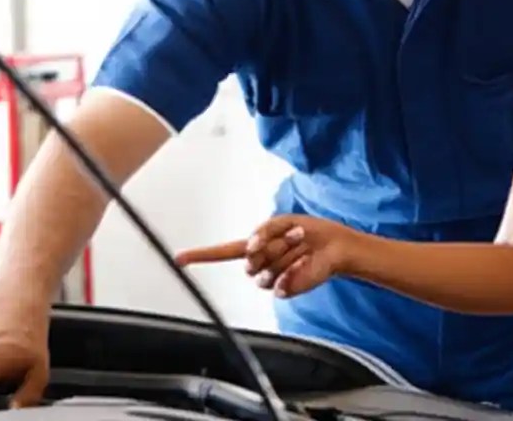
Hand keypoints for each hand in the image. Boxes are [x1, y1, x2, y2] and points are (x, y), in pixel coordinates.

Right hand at [176, 214, 359, 297]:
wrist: (334, 248)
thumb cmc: (311, 233)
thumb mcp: (283, 222)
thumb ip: (261, 232)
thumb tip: (248, 248)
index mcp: (255, 247)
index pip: (221, 253)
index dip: (199, 256)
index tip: (178, 259)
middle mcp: (259, 265)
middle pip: (250, 257)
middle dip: (272, 244)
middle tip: (294, 238)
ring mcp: (270, 279)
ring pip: (263, 268)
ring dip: (285, 253)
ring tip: (301, 248)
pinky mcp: (284, 289)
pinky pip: (277, 280)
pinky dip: (292, 268)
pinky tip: (304, 263)